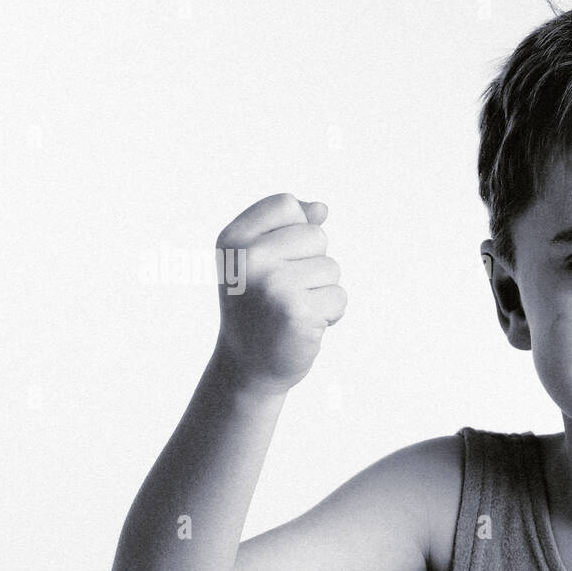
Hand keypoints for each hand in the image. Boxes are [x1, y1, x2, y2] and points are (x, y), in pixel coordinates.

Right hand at [212, 193, 346, 395]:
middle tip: (286, 292)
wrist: (249, 365)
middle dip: (313, 264)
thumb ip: (288, 229)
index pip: (287, 205)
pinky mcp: (297, 311)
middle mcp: (248, 259)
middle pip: (316, 235)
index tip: (276, 261)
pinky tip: (305, 325)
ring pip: (332, 268)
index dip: (295, 231)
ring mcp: (272, 284)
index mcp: (233, 240)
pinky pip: (339, 296)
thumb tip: (321, 208)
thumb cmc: (259, 307)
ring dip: (322, 291)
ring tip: (294, 309)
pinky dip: (330, 314)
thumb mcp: (261, 260)